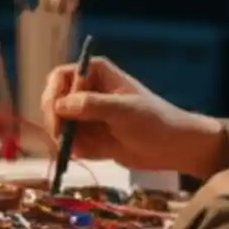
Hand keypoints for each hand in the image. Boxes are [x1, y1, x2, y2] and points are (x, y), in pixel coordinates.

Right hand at [40, 56, 224, 178]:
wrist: (174, 148)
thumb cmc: (154, 121)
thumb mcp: (123, 110)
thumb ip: (90, 105)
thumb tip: (60, 105)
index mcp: (95, 74)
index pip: (60, 77)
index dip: (54, 95)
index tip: (58, 115)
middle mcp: (88, 91)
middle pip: (53, 100)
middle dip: (55, 120)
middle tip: (62, 138)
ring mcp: (87, 116)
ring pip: (59, 124)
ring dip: (64, 138)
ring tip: (81, 149)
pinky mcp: (91, 137)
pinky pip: (71, 143)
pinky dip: (76, 150)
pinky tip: (94, 154)